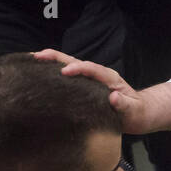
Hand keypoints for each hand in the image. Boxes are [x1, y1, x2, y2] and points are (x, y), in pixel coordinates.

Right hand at [32, 49, 154, 133]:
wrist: (139, 113)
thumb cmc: (136, 113)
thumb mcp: (134, 112)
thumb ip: (125, 106)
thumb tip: (114, 98)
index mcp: (109, 78)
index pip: (92, 69)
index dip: (78, 69)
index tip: (64, 72)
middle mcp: (98, 75)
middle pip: (75, 61)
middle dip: (56, 58)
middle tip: (36, 56)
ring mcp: (91, 79)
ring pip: (69, 66)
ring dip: (51, 62)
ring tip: (31, 61)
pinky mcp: (85, 86)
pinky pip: (67, 77)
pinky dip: (53, 73)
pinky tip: (39, 74)